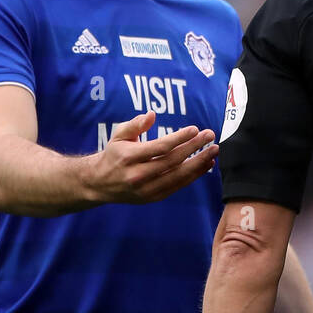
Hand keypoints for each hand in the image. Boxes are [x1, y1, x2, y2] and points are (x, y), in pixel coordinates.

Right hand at [83, 109, 218, 203]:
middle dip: (194, 147)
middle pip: (172, 161)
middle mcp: (138, 175)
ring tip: (213, 150)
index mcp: (129, 157)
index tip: (195, 129)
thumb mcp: (118, 136)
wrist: (99, 184)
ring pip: (178, 176)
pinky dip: (194, 176)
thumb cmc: (113, 155)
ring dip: (199, 163)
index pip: (159, 147)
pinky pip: (178, 186)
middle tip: (210, 135)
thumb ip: (135, 124)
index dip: (179, 138)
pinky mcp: (153, 197)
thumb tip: (152, 114)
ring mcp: (146, 189)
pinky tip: (206, 165)